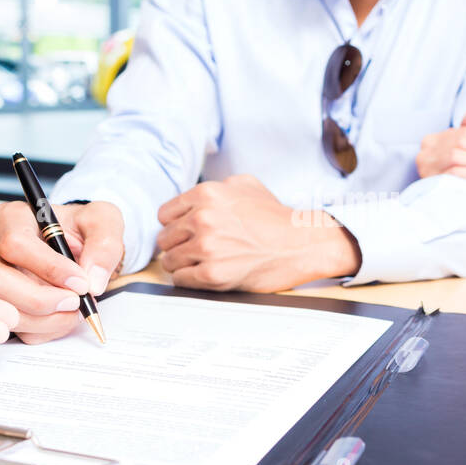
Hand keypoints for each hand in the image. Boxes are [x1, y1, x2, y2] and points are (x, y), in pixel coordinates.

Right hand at [0, 200, 125, 343]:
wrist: (80, 245)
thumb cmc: (83, 229)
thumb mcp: (103, 222)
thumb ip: (104, 246)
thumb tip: (92, 282)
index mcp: (12, 217)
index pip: (15, 244)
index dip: (49, 268)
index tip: (80, 283)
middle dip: (41, 299)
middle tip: (75, 302)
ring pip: (3, 306)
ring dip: (45, 319)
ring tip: (75, 310)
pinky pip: (14, 325)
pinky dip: (44, 329)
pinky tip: (63, 316)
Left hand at [156, 174, 359, 290]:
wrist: (301, 244)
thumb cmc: (276, 217)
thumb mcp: (246, 184)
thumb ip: (216, 186)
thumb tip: (193, 200)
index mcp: (207, 194)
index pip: (164, 214)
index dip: (175, 224)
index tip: (185, 232)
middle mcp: (203, 218)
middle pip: (165, 238)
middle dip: (178, 245)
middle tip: (194, 249)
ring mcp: (206, 247)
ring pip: (170, 261)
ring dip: (183, 264)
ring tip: (201, 263)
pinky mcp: (212, 274)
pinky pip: (180, 280)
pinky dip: (189, 280)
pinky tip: (204, 274)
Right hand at [415, 107, 465, 178]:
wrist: (427, 197)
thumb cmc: (446, 168)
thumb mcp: (455, 147)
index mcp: (433, 139)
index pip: (464, 133)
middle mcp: (427, 151)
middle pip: (461, 143)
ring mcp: (427, 167)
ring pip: (457, 156)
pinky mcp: (432, 182)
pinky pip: (454, 173)